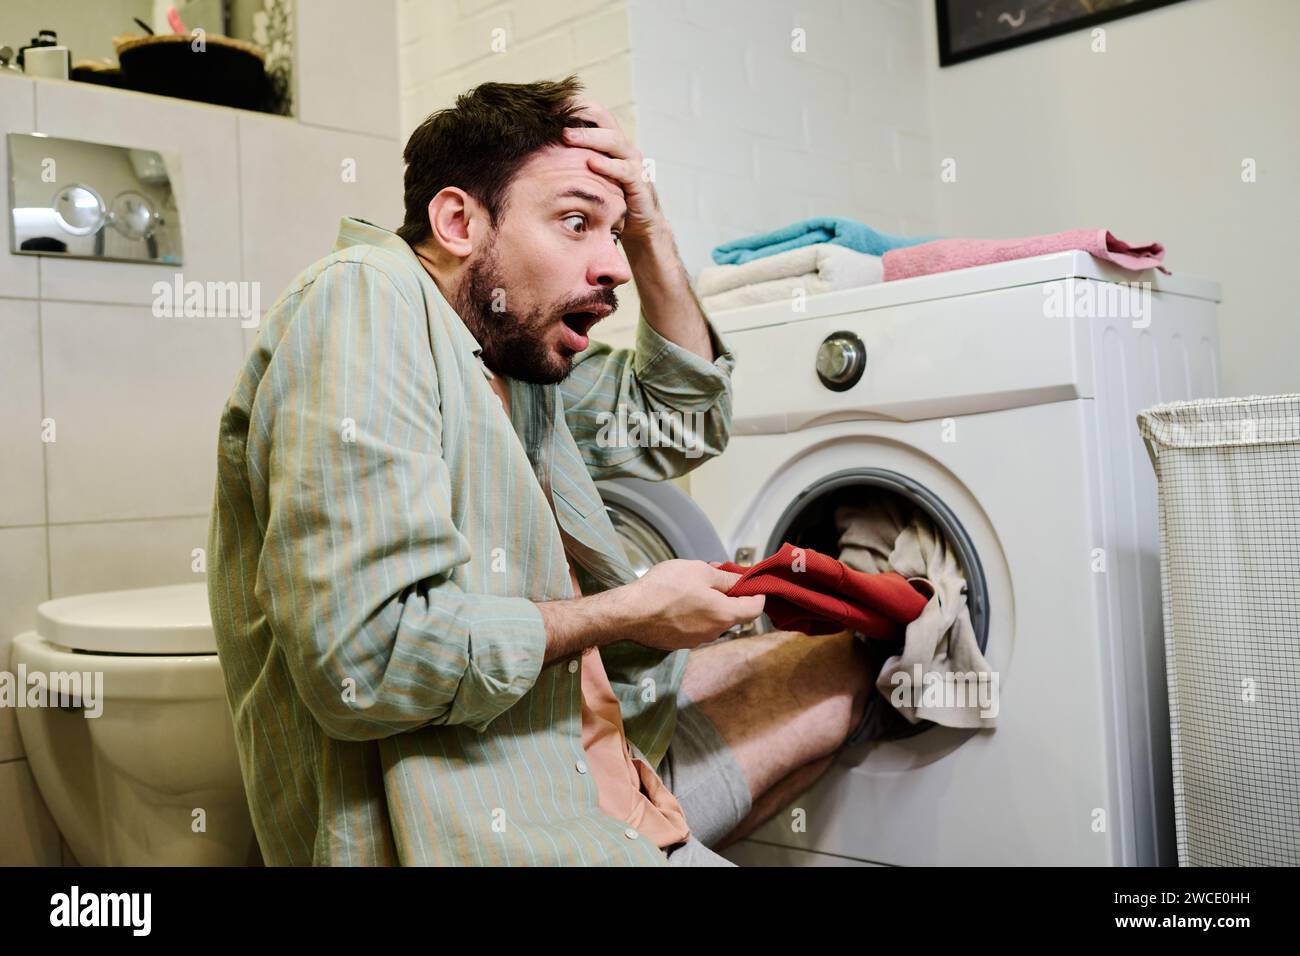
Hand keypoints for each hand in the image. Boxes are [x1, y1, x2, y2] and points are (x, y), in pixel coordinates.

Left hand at [560, 98, 660, 248]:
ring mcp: (633, 162)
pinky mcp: (640, 181)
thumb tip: (535, 149)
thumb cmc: (608, 199)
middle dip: (578, 113)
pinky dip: (608, 165)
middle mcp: (622, 146)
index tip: (546, 104)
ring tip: (566, 135)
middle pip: (602, 118)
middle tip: (552, 114)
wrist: (640, 225)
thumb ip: (572, 161)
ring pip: (613, 140)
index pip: (593, 112)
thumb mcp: (588, 176)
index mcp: (610, 140)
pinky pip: (624, 170)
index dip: (572, 104)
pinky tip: (591, 163)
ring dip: (588, 136)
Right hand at [618, 559, 764, 650]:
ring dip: (709, 605)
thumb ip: (726, 578)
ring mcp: (696, 641)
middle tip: (715, 577)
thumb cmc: (665, 588)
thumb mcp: (700, 571)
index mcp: (724, 614)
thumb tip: (742, 579)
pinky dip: (693, 614)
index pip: (755, 609)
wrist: (630, 613)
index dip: (758, 594)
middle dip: (729, 596)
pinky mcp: (679, 643)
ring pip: (712, 620)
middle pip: (732, 614)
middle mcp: (714, 633)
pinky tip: (677, 602)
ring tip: (691, 586)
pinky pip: (695, 627)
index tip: (751, 583)